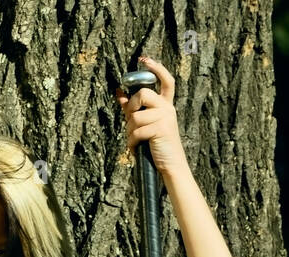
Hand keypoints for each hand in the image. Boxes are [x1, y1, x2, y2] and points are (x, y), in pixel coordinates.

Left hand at [116, 56, 188, 177]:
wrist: (169, 164)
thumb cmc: (155, 145)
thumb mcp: (144, 124)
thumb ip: (133, 108)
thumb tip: (119, 92)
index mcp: (165, 105)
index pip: (165, 81)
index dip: (156, 68)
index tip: (144, 59)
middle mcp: (168, 108)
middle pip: (143, 94)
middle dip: (131, 108)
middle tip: (131, 121)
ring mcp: (166, 117)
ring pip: (135, 116)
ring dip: (130, 131)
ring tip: (136, 141)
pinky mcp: (161, 128)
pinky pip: (136, 131)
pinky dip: (131, 142)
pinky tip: (136, 148)